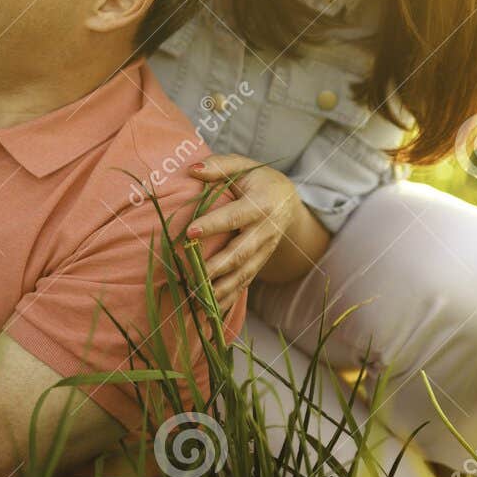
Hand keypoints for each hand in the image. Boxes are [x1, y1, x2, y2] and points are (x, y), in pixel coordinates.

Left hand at [186, 155, 314, 310]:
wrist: (287, 200)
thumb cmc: (257, 179)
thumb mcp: (242, 165)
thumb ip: (219, 166)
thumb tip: (192, 170)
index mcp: (261, 204)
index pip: (234, 216)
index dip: (213, 225)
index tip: (189, 232)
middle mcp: (266, 231)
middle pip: (241, 252)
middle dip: (216, 266)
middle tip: (191, 276)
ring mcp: (264, 250)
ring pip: (243, 273)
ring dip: (221, 289)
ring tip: (197, 300)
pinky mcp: (259, 263)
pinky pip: (244, 283)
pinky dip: (227, 298)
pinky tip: (209, 311)